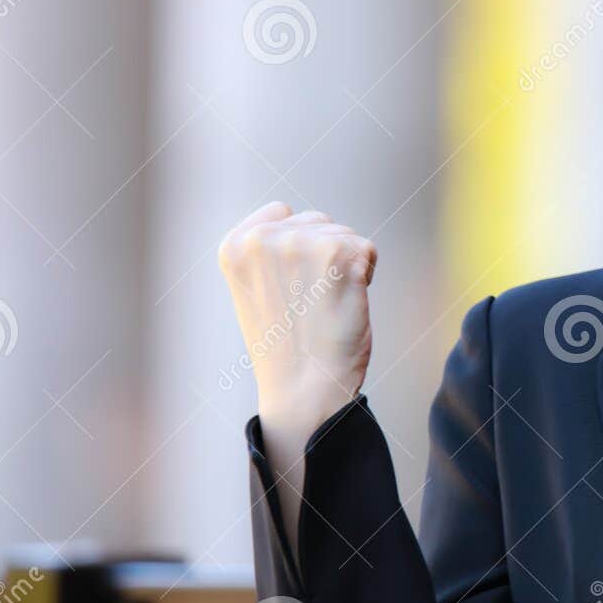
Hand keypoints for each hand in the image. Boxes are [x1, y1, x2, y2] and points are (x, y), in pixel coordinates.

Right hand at [217, 201, 377, 434]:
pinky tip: (344, 303)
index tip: (289, 285)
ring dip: (345, 265)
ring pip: (344, 234)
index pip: (281, 212)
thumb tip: (305, 223)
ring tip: (324, 304)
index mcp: (235, 246)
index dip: (296, 246)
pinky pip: (367, 249)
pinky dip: (365, 274)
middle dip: (323, 254)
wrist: (304, 390)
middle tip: (309, 301)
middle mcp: (264, 239)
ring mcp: (302, 245)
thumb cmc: (285, 344)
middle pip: (317, 220)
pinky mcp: (340, 256)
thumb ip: (271, 250)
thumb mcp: (256, 288)